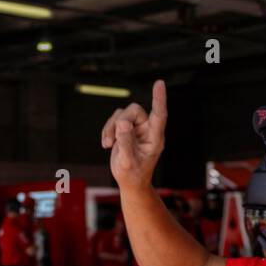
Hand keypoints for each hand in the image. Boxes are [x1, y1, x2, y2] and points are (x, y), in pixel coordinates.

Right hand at [101, 79, 167, 193]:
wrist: (130, 182)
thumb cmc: (133, 175)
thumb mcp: (128, 162)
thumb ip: (126, 143)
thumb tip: (123, 124)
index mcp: (155, 138)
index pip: (159, 115)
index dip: (159, 99)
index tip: (159, 84)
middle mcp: (148, 130)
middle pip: (134, 111)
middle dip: (120, 122)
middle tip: (112, 140)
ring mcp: (137, 129)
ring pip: (122, 114)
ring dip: (111, 128)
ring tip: (108, 144)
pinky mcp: (126, 130)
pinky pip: (115, 120)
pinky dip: (107, 130)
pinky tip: (106, 145)